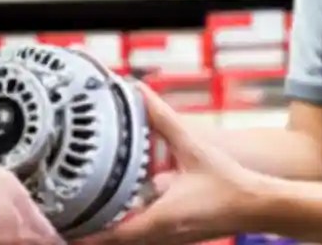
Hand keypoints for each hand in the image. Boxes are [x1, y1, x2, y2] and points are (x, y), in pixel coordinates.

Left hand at [73, 82, 265, 244]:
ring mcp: (170, 240)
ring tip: (85, 215)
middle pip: (114, 243)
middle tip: (66, 217)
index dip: (84, 235)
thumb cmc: (228, 182)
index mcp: (159, 218)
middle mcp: (161, 235)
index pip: (111, 236)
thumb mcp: (192, 147)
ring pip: (130, 242)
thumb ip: (164, 119)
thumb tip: (140, 92)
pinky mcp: (178, 238)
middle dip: (90, 232)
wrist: (258, 205)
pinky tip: (123, 212)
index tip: (63, 227)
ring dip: (109, 232)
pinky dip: (128, 230)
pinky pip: (144, 238)